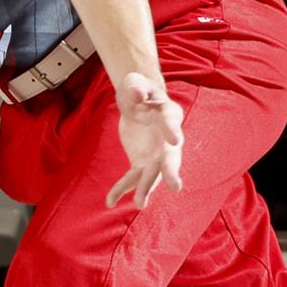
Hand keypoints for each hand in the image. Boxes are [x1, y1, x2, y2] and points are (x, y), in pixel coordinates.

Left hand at [105, 71, 184, 208]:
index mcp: (168, 113)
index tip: (175, 139)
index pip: (171, 122)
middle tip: (176, 187)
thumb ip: (136, 87)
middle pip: (171, 157)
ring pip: (153, 174)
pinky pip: (132, 178)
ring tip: (140, 204)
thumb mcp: (135, 82)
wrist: (137, 101)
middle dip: (172, 171)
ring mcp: (156, 154)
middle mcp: (167, 139)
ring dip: (146, 188)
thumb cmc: (139, 89)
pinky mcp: (141, 162)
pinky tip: (110, 201)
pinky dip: (121, 189)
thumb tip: (136, 94)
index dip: (172, 130)